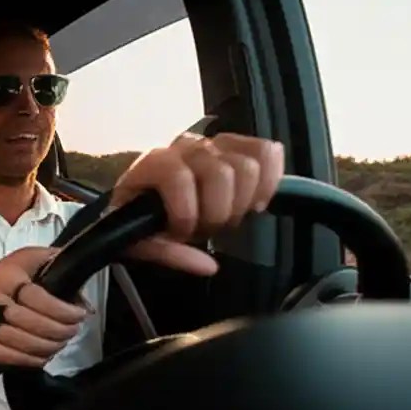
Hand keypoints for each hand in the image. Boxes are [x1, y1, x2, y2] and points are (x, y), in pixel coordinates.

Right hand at [0, 246, 89, 367]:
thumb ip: (59, 268)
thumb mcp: (33, 260)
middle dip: (58, 330)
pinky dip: (25, 360)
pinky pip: (1, 356)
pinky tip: (42, 357)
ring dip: (46, 346)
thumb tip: (83, 301)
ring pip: (17, 340)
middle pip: (28, 321)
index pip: (35, 297)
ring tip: (60, 343)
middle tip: (72, 332)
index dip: (62, 310)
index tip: (80, 315)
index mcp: (4, 274)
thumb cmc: (12, 279)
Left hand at [112, 132, 284, 275]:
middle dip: (219, 212)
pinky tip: (254, 201)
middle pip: (222, 173)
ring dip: (244, 200)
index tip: (181, 233)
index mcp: (154, 163)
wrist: (146, 194)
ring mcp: (213, 143)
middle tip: (208, 229)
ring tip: (228, 215)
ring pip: (249, 164)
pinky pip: (267, 152)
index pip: (180, 178)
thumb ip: (167, 253)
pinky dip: (269, 179)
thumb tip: (208, 266)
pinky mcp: (237, 146)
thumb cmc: (142, 219)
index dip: (186, 213)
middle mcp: (185, 147)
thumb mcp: (141, 241)